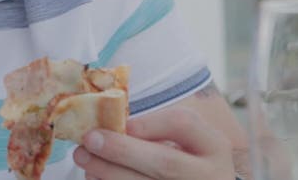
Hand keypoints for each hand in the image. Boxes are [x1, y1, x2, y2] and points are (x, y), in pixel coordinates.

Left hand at [72, 106, 234, 179]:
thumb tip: (107, 125)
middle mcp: (209, 175)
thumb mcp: (184, 140)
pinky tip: (94, 176)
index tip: (121, 123)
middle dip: (122, 150)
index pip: (183, 124)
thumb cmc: (185, 159)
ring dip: (108, 172)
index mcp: (213, 146)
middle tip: (90, 139)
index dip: (148, 122)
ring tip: (84, 158)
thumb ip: (156, 132)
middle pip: (164, 163)